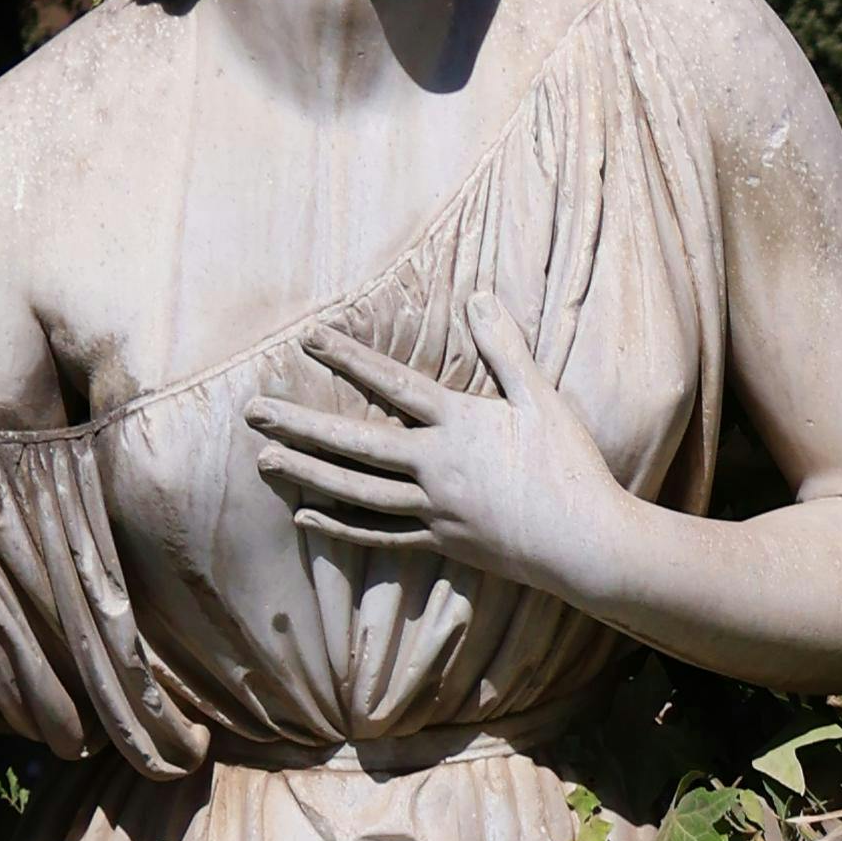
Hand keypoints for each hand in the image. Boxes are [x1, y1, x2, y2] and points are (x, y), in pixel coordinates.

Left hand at [246, 288, 629, 616]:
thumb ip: (506, 349)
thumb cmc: (571, 468)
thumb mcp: (543, 400)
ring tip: (264, 461)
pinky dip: (339, 526)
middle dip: (301, 426)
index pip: (393, 384)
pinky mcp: (440, 542)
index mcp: (461, 425)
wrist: (588, 544)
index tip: (309, 338)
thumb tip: (479, 296)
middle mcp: (437, 467)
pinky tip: (304, 515)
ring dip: (307, 474)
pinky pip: (378, 534)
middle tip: (253, 413)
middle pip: (356, 444)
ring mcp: (434, 509)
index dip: (349, 358)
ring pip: (356, 491)